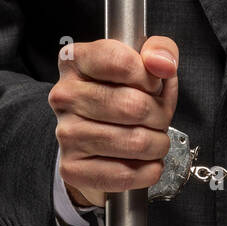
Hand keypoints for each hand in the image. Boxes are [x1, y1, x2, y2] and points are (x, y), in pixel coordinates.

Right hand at [49, 36, 178, 207]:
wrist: (100, 140)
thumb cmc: (125, 96)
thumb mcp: (146, 64)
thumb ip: (160, 51)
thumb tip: (162, 64)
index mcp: (76, 60)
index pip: (121, 62)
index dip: (149, 76)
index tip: (153, 84)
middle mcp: (64, 96)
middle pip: (133, 106)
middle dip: (159, 115)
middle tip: (157, 118)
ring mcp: (65, 134)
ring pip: (134, 141)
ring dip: (157, 144)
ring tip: (152, 139)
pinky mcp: (71, 168)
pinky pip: (125, 174)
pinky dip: (148, 171)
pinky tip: (144, 161)